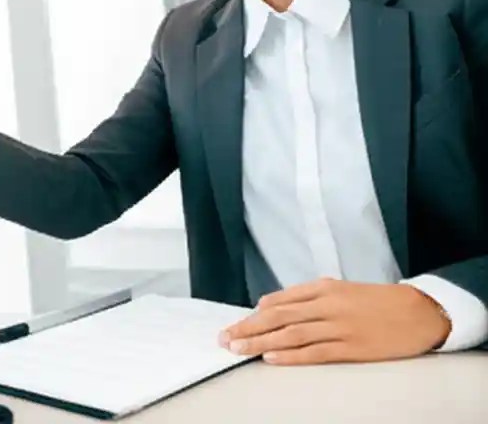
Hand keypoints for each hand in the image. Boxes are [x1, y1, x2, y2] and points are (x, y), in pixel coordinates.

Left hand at [220, 278, 451, 364]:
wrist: (420, 312)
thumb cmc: (378, 301)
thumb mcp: (340, 289)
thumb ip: (305, 295)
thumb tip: (268, 304)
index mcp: (324, 288)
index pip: (279, 301)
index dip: (253, 315)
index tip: (233, 325)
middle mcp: (328, 305)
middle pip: (278, 317)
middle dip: (248, 328)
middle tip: (224, 338)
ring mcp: (339, 326)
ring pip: (291, 335)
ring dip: (260, 342)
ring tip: (238, 349)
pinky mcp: (352, 347)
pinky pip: (315, 352)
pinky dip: (290, 355)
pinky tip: (271, 357)